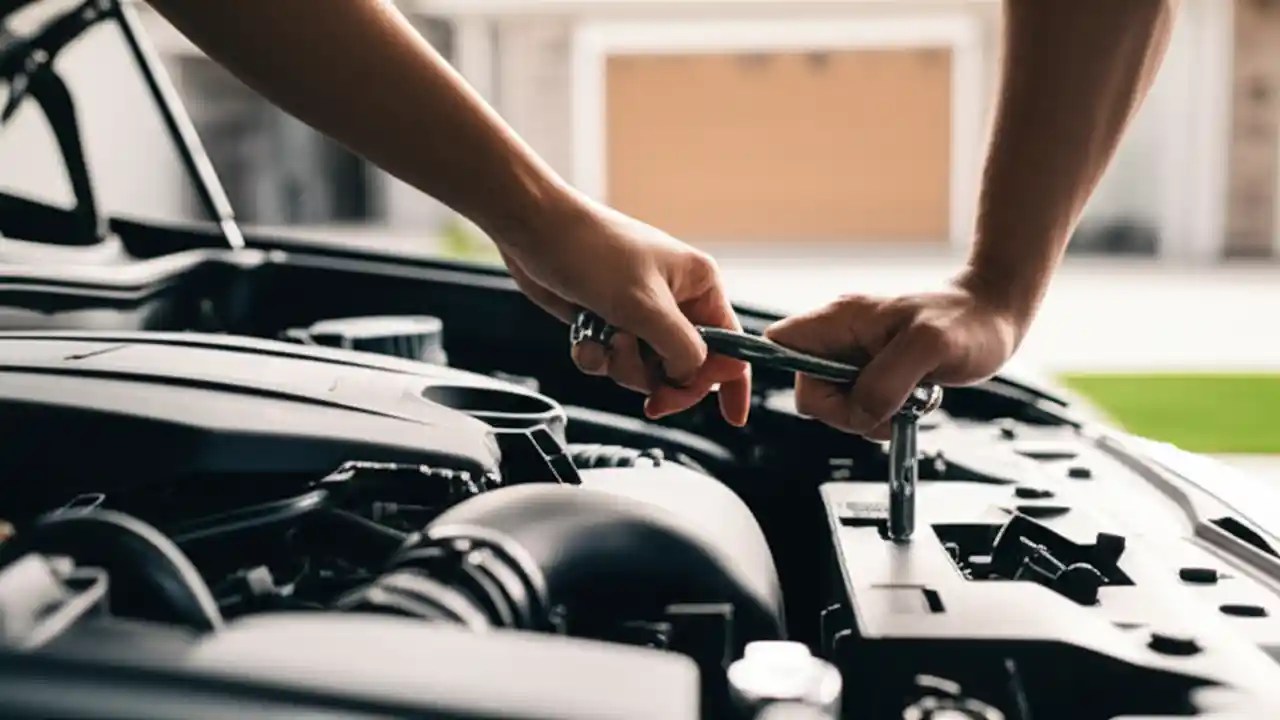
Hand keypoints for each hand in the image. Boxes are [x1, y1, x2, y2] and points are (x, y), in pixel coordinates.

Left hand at [497, 195, 750, 425]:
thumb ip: (681, 350)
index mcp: (699, 285)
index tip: (729, 418)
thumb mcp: (646, 307)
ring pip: (645, 369)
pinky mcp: (608, 321)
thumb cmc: (592, 253)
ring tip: (606, 340)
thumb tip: (693, 378)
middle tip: (649, 396)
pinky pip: (612, 361)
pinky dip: (596, 356)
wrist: (534, 231)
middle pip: (686, 367)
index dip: (730, 382)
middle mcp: (675, 300)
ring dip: (622, 365)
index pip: (731, 345)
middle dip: (659, 377)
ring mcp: (640, 313)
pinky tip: (582, 336)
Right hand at [763, 280, 1026, 438]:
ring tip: (909, 400)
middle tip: (888, 408)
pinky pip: (860, 405)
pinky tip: (911, 402)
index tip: (836, 394)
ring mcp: (856, 356)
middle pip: (809, 389)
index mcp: (840, 319)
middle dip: (845, 410)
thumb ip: (887, 380)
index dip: (792, 374)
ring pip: (836, 403)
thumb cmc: (966, 320)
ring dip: (869, 415)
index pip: (780, 343)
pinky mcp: (875, 373)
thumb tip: (861, 410)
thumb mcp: (929, 347)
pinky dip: (883, 414)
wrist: (995, 315)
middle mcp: (841, 337)